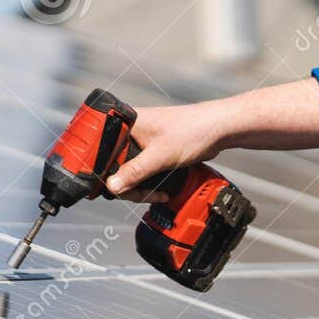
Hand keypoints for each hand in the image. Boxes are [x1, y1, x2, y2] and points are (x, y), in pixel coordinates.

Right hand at [105, 100, 232, 201]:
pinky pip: (140, 171)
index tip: (114, 188)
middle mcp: (128, 131)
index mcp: (124, 123)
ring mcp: (139, 142)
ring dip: (138, 187)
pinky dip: (146, 183)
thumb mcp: (160, 155)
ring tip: (155, 194)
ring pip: (127, 172)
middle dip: (127, 185)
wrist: (218, 130)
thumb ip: (134, 172)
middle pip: (113, 166)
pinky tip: (159, 191)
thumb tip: (112, 186)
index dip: (102, 172)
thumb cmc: (192, 130)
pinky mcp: (150, 151)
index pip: (99, 151)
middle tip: (142, 195)